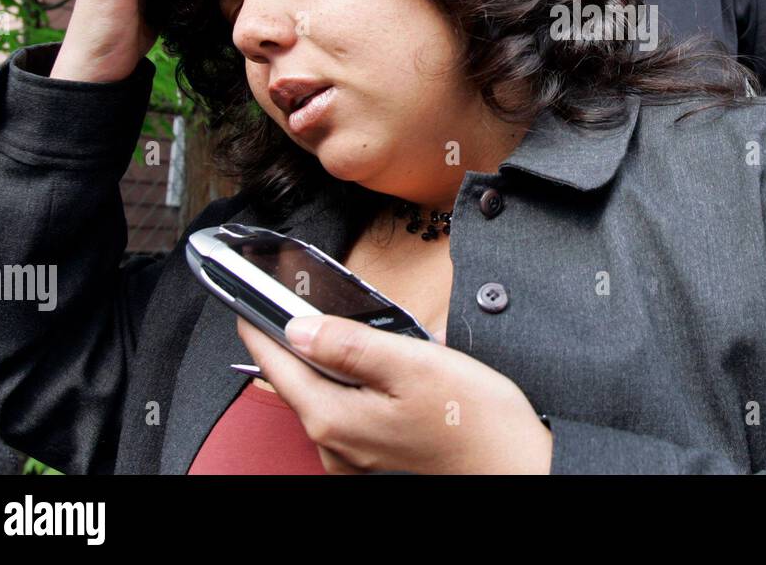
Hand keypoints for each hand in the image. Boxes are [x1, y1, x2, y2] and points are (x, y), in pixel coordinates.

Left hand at [236, 315, 552, 474]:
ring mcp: (355, 454)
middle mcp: (334, 443)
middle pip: (300, 377)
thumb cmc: (474, 422)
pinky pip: (353, 408)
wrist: (516, 466)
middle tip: (311, 300)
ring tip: (368, 330)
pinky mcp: (378, 454)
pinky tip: (392, 366)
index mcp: (332, 417)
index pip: (276, 362)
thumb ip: (350, 344)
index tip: (248, 299)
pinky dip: (361, 381)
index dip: (262, 323)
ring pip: (329, 391)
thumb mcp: (412, 364)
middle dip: (306, 337)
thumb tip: (300, 327)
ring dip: (339, 358)